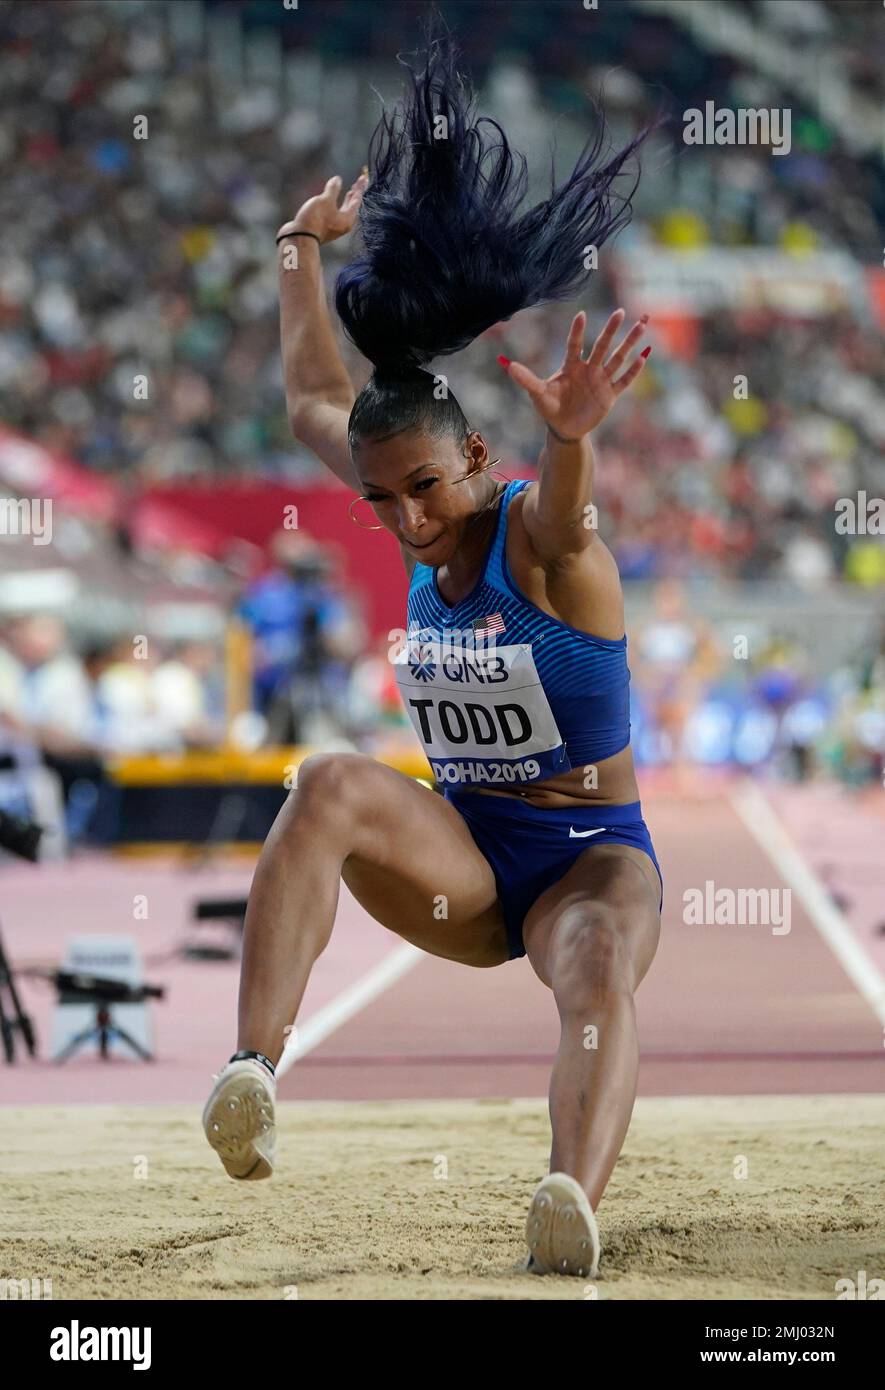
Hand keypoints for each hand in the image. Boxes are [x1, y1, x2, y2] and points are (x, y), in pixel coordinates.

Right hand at [278, 171, 368, 246]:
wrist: (300, 237)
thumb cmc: (315, 219)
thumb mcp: (325, 200)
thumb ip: (333, 189)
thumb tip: (338, 180)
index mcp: (347, 219)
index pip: (357, 200)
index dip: (360, 187)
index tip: (363, 178)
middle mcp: (343, 225)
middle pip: (352, 207)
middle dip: (354, 196)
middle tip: (357, 185)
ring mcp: (334, 227)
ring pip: (344, 212)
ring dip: (346, 201)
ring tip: (349, 193)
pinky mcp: (325, 228)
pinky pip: (335, 214)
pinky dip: (336, 206)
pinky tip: (332, 202)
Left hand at [499, 309, 650, 438]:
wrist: (563, 429)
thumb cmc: (550, 409)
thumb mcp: (538, 394)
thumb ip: (526, 379)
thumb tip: (507, 365)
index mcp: (571, 366)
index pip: (575, 345)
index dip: (578, 332)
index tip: (581, 315)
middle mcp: (588, 369)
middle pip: (601, 346)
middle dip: (611, 330)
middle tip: (620, 312)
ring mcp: (601, 381)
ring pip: (617, 358)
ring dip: (629, 343)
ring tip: (641, 325)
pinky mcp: (609, 395)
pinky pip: (624, 381)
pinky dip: (634, 370)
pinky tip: (644, 356)